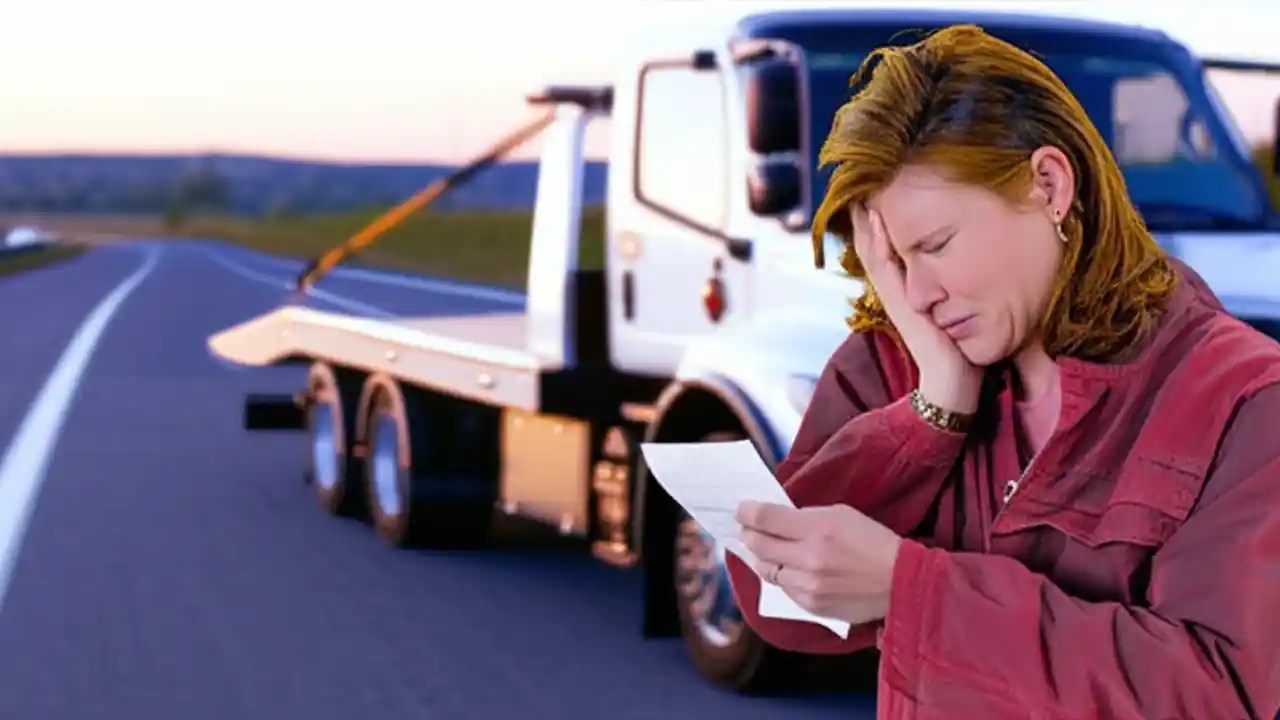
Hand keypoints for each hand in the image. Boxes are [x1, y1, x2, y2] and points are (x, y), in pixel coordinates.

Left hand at [735, 500, 903, 625]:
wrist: (900, 581)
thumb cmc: (873, 540)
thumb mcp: (841, 514)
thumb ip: (806, 516)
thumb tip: (776, 519)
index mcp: (817, 529)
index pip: (765, 518)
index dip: (746, 512)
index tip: (740, 510)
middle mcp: (808, 558)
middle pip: (759, 544)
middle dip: (747, 534)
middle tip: (744, 529)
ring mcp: (808, 586)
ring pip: (767, 570)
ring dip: (760, 557)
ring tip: (760, 549)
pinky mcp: (811, 606)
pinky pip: (784, 589)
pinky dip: (781, 576)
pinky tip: (784, 568)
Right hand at [851, 203, 981, 413]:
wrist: (951, 383)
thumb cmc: (957, 352)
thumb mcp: (953, 316)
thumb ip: (953, 297)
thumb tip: (967, 276)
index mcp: (905, 294)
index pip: (886, 252)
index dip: (877, 226)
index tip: (874, 197)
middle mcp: (894, 293)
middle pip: (872, 247)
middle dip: (865, 218)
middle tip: (857, 187)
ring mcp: (894, 297)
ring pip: (873, 252)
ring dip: (866, 223)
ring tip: (860, 194)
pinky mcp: (900, 302)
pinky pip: (884, 266)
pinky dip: (878, 242)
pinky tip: (876, 219)